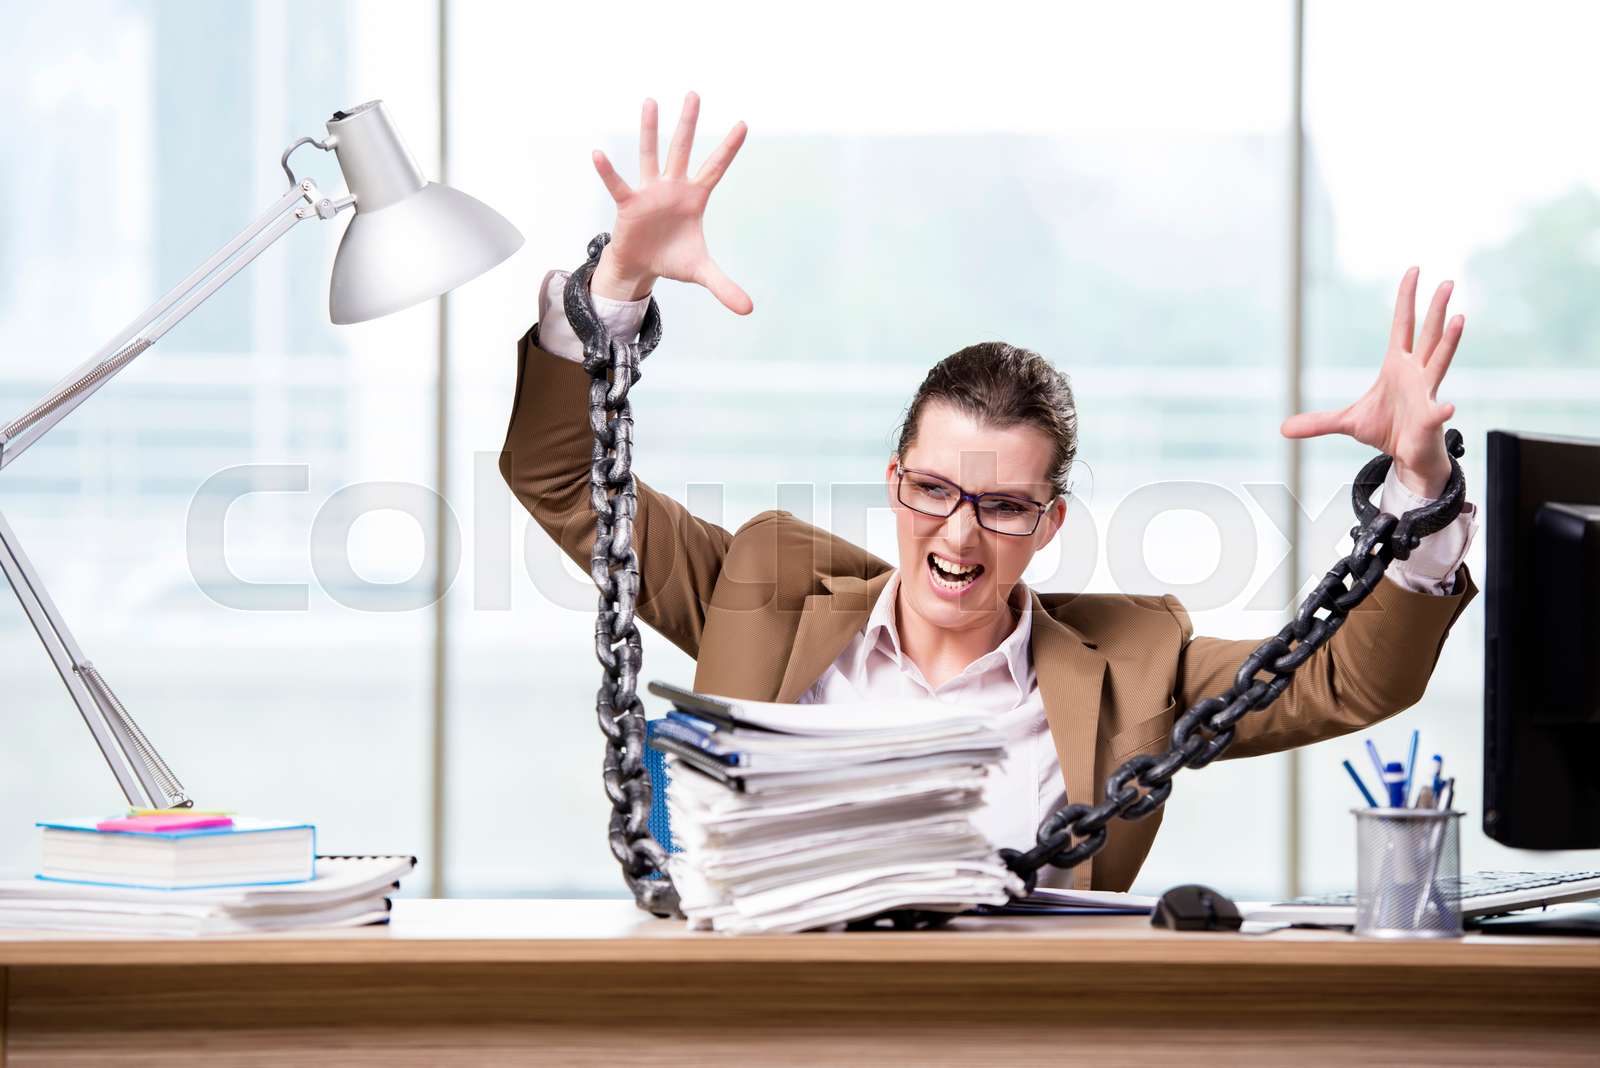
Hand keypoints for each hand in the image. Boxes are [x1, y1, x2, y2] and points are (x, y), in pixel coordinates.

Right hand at [589, 93, 751, 313]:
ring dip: (650, 130)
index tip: (744, 123)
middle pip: (682, 149)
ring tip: (650, 101)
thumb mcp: (701, 273)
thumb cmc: (672, 259)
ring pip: (650, 154)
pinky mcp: (629, 203)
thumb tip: (749, 310)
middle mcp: (673, 187)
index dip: (729, 148)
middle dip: (688, 123)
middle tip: (694, 94)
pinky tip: (598, 153)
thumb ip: (725, 287)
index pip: (716, 167)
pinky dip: (608, 171)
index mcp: (695, 197)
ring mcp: (650, 191)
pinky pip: (618, 184)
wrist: (643, 267)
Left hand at [1281, 267, 1463, 497]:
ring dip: (1450, 341)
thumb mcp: (1347, 422)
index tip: (1414, 270)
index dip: (1407, 299)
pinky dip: (1440, 411)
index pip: (1403, 325)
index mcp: (1398, 366)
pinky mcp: (1429, 420)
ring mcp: (1426, 394)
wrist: (1408, 456)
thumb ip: (1318, 422)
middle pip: (1429, 335)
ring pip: (1440, 362)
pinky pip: (1435, 413)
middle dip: (1436, 309)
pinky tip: (1446, 408)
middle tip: (1447, 282)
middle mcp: (1417, 374)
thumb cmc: (1387, 430)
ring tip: (1460, 318)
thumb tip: (1282, 428)